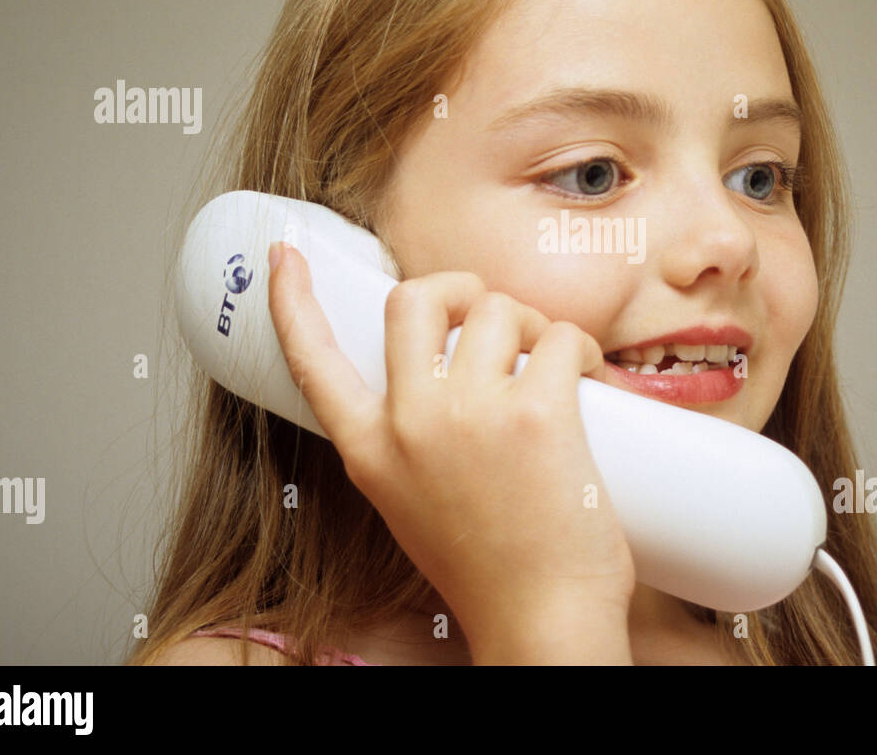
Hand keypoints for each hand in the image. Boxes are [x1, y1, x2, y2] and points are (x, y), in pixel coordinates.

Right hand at [266, 241, 635, 647]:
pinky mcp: (534, 414)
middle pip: (413, 300)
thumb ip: (412, 439)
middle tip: (490, 312)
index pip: (311, 358)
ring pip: (497, 309)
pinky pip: (558, 337)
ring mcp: (468, 415)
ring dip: (533, 325)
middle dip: (457, 288)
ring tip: (554, 366)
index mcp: (370, 451)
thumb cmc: (491, 569)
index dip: (292, 299)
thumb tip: (451, 373)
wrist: (540, 622)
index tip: (286, 254)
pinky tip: (590, 378)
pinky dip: (580, 348)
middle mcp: (408, 425)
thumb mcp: (414, 503)